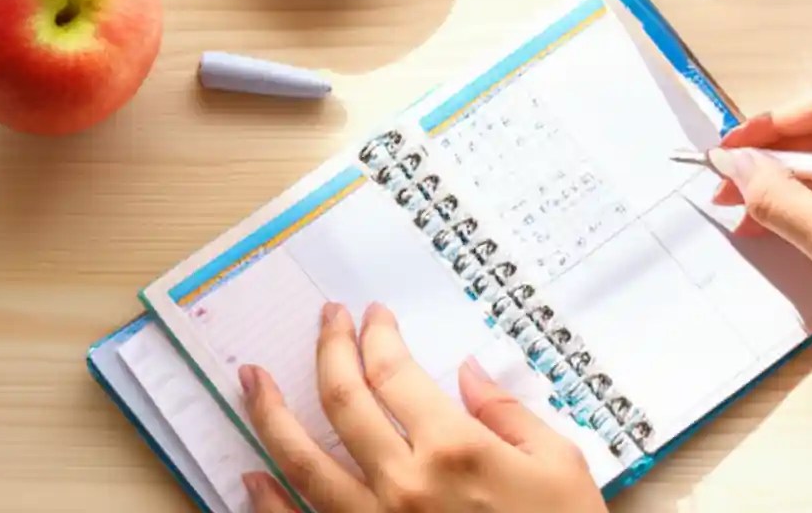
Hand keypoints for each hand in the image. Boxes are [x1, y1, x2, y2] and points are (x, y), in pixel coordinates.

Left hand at [237, 302, 606, 512]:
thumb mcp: (560, 464)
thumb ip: (508, 412)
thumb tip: (469, 372)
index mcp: (455, 449)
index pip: (396, 371)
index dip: (378, 336)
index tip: (372, 316)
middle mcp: (404, 483)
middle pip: (344, 400)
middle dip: (329, 349)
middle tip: (325, 320)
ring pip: (303, 459)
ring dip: (271, 413)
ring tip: (252, 380)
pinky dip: (268, 502)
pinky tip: (251, 475)